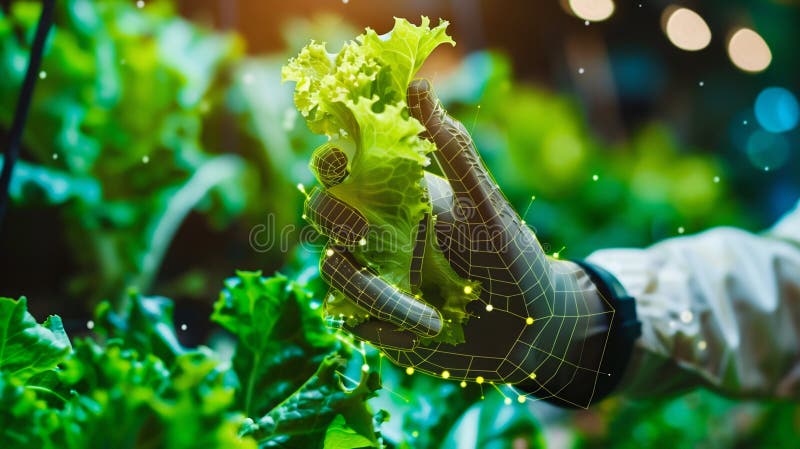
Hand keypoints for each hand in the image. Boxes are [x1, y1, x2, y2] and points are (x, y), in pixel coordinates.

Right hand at [305, 80, 612, 406]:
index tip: (339, 158)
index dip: (332, 158)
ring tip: (435, 322)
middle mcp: (380, 233)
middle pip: (325, 213)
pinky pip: (354, 319)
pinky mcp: (375, 319)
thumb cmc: (514, 260)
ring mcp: (374, 275)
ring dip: (378, 297)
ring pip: (335, 271)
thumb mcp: (487, 205)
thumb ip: (453, 151)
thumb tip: (418, 85)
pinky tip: (430, 336)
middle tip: (362, 232)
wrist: (531, 331)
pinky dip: (387, 329)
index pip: (349, 168)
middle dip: (335, 219)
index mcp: (401, 197)